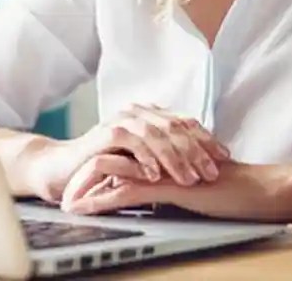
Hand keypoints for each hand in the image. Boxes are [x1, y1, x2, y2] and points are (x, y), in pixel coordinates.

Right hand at [26, 104, 229, 202]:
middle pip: (175, 127)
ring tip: (189, 178)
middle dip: (197, 150)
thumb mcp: (144, 162)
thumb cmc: (108, 168)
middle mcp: (138, 114)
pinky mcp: (104, 134)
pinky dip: (145, 158)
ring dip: (175, 157)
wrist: (66, 170)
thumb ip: (167, 157)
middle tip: (211, 172)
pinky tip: (156, 175)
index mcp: (151, 116)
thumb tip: (204, 165)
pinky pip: (131, 142)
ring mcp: (121, 121)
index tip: (225, 157)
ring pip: (156, 134)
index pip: (186, 122)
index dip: (207, 139)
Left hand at [61, 155, 291, 222]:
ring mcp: (158, 167)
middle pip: (105, 155)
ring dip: (82, 187)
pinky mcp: (163, 185)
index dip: (93, 165)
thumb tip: (146, 193)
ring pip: (107, 170)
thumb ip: (166, 184)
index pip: (117, 152)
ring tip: (64, 203)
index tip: (75, 182)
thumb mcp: (189, 185)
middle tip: (59, 190)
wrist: (255, 190)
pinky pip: (122, 192)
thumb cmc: (229, 189)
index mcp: (159, 151)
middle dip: (79, 174)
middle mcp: (155, 153)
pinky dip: (98, 201)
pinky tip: (82, 210)